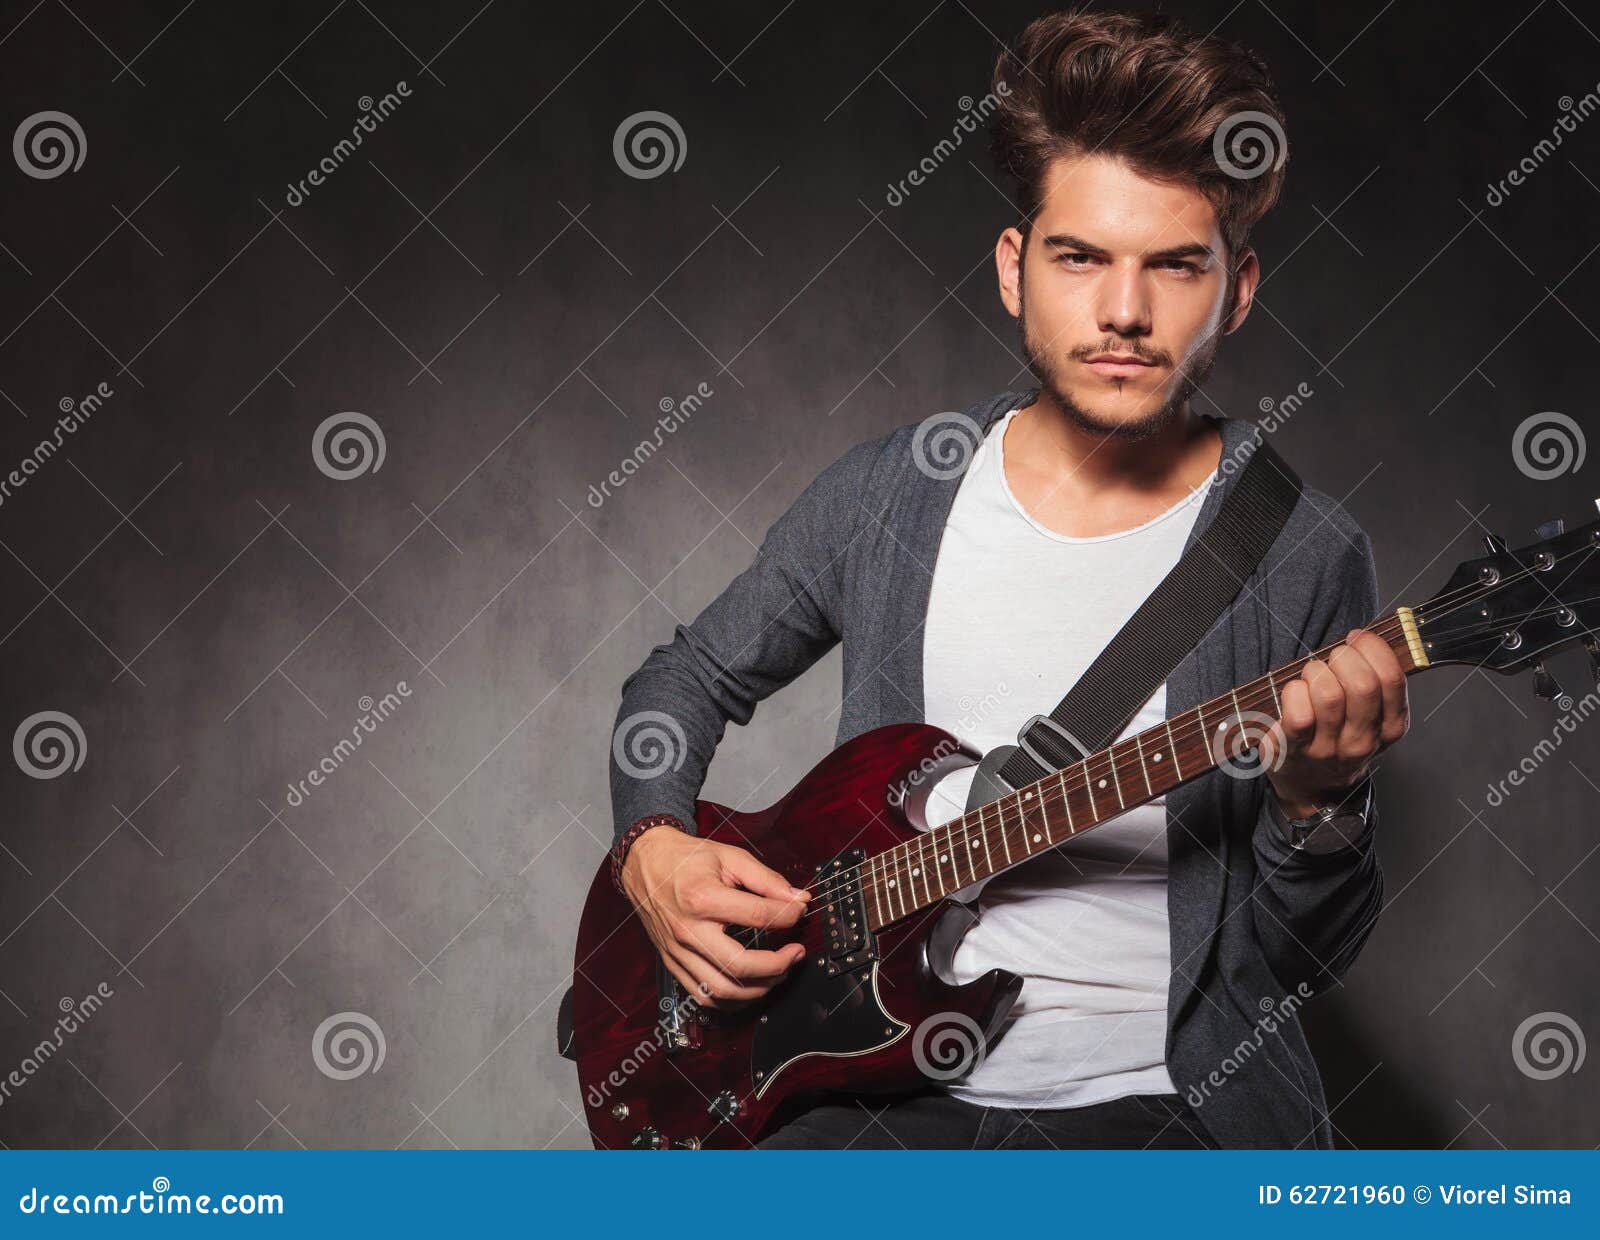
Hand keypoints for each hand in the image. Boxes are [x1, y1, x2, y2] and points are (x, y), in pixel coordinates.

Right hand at [621, 826, 809, 1007]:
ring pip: (723, 991)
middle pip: (740, 965)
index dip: (788, 915)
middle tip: (796, 953)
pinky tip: (749, 987)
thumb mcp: (729, 856)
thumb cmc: (684, 858)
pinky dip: (731, 1000)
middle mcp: (688, 930)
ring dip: (759, 988)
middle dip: (778, 965)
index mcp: (702, 898)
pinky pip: (703, 996)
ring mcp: (678, 951)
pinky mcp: (672, 963)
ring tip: (778, 972)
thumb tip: (797, 898)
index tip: (799, 911)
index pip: (758, 916)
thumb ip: (766, 879)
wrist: (644, 863)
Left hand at [1263, 627, 1409, 819]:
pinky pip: (1299, 713)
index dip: (1373, 648)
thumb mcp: (1371, 715)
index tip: (1357, 638)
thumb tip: (1366, 637)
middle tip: (1333, 659)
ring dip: (1316, 672)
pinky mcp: (1296, 749)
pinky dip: (1294, 691)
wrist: (1312, 786)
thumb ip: (1375, 681)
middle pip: (1362, 685)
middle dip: (1344, 657)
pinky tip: (1295, 691)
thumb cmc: (1339, 734)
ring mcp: (1330, 748)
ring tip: (1312, 676)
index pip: (1392, 678)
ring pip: (1328, 694)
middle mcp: (1364, 740)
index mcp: (1391, 726)